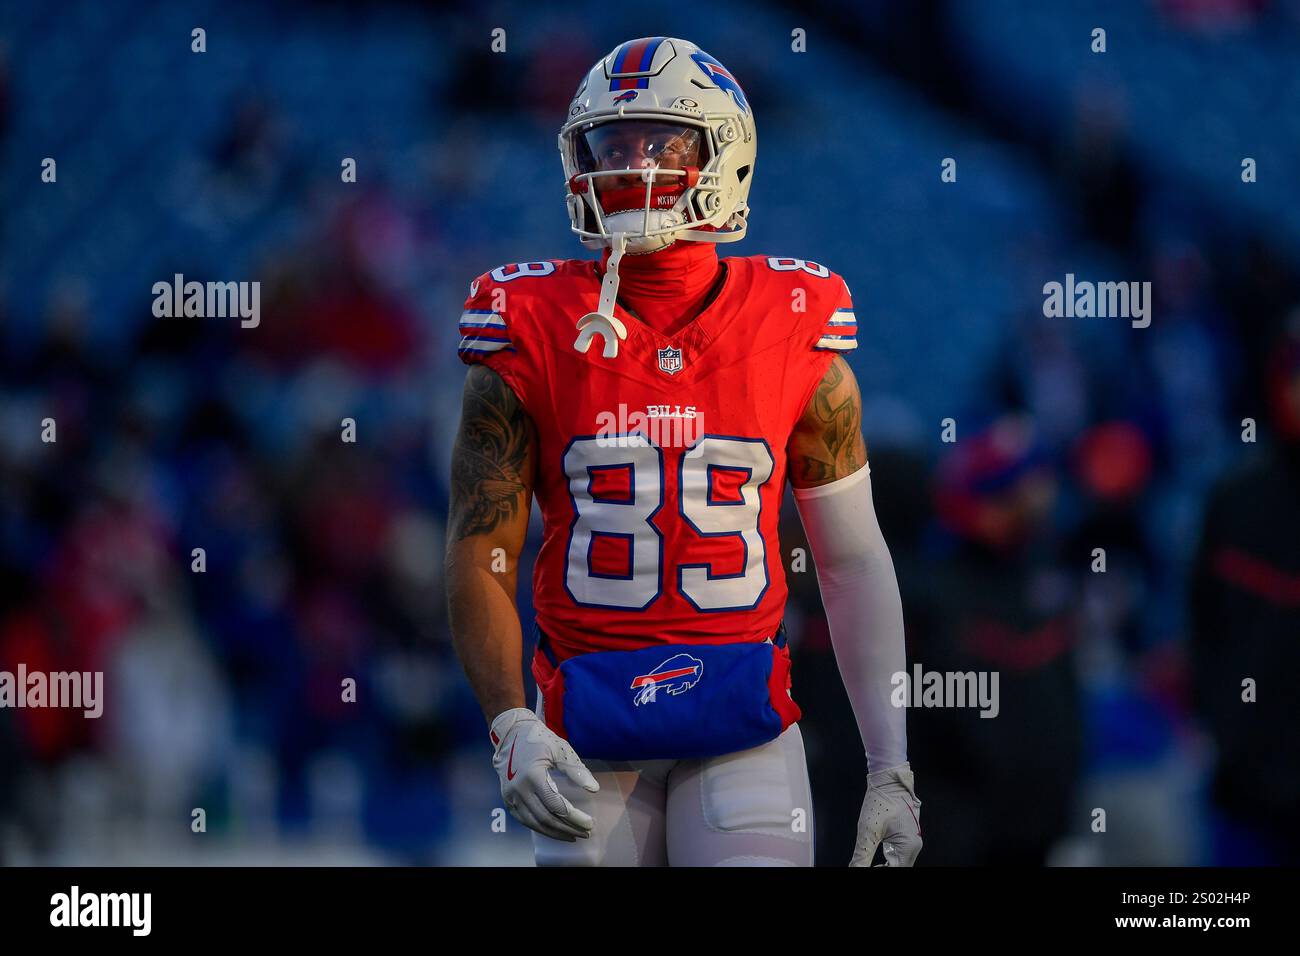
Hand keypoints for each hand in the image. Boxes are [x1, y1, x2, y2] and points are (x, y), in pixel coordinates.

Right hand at [490, 708, 599, 841]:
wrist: (510, 733)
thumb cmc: (538, 739)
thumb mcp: (560, 750)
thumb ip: (576, 770)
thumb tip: (594, 789)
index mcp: (533, 776)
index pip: (557, 805)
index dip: (574, 818)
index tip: (589, 823)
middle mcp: (519, 789)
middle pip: (545, 819)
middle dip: (567, 829)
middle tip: (584, 833)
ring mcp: (511, 796)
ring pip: (534, 823)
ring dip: (554, 833)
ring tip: (572, 835)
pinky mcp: (508, 799)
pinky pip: (524, 820)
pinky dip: (540, 827)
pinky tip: (554, 829)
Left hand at [850, 762, 921, 866]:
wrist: (889, 778)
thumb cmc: (881, 800)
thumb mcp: (868, 830)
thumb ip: (862, 855)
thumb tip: (854, 869)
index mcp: (909, 846)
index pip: (895, 870)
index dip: (878, 871)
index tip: (862, 868)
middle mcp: (914, 845)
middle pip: (898, 867)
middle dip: (882, 868)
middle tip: (864, 866)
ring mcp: (912, 839)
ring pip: (898, 861)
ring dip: (885, 864)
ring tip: (870, 863)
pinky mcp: (907, 833)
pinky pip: (899, 852)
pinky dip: (888, 857)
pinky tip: (877, 855)